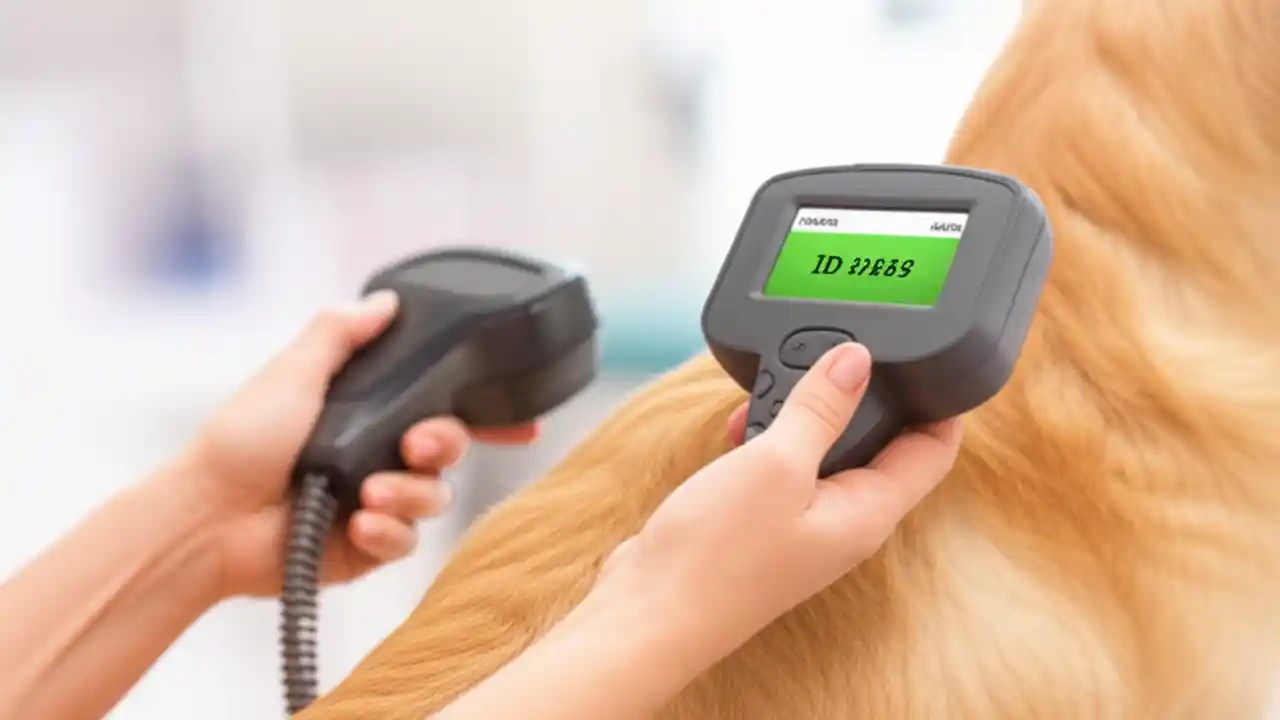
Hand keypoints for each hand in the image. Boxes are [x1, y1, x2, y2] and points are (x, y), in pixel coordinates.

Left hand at [181, 291, 538, 597]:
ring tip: (369, 495)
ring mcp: (376, 504)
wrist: (207, 517)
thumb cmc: (240, 441)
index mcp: (368, 411)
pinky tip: (358, 526)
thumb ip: (340, 333)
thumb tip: (386, 300)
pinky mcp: (367, 549)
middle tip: (414, 445)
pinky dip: (387, 533)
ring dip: (410, 493)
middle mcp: (379, 456)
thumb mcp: (293, 372)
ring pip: (435, 497)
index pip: (441, 407)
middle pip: (450, 449)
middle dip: (444, 444)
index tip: (524, 421)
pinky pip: (407, 541)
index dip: (486, 415)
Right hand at [592, 342, 960, 661]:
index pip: (932, 451)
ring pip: (823, 452)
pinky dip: (766, 438)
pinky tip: (739, 425)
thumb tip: (856, 360)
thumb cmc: (716, 556)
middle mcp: (843, 521)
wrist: (648, 613)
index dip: (940, 400)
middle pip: (879, 445)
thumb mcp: (776, 463)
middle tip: (832, 358)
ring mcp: (802, 525)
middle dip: (858, 397)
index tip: (928, 356)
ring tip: (772, 393)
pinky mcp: (763, 524)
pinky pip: (780, 467)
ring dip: (802, 417)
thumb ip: (821, 408)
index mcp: (867, 513)